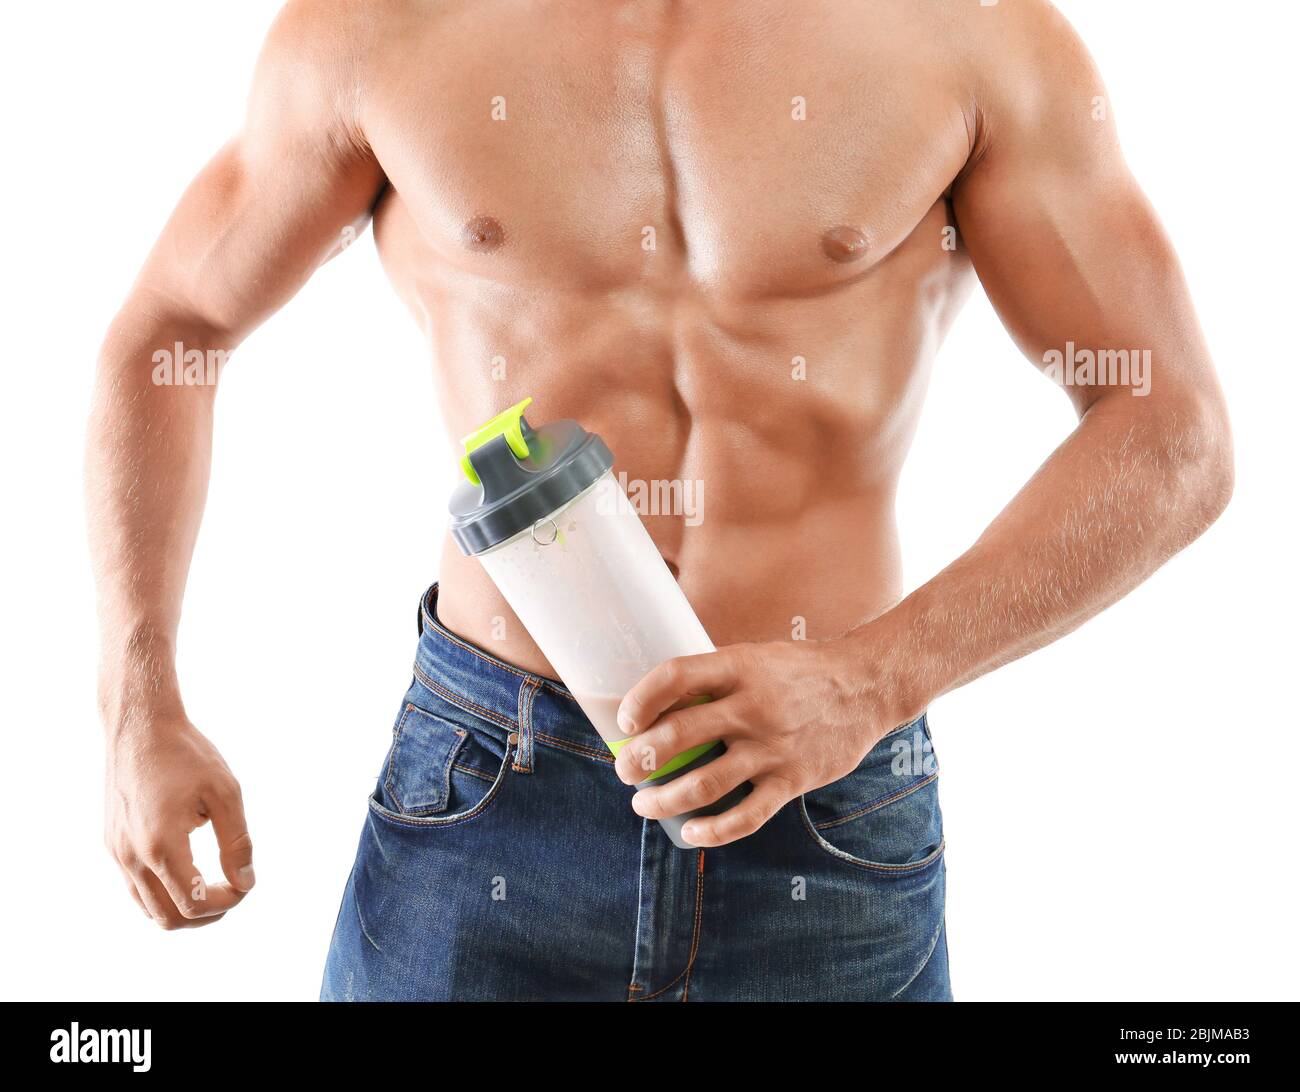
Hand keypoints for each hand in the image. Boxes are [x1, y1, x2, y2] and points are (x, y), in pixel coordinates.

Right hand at [104, 713, 254, 928]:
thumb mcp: (226, 793)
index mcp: (161, 845)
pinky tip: (188, 871)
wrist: (139, 726)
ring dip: (183, 908)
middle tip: (232, 891)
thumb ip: (237, 842)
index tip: (245, 882)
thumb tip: (245, 882)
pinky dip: (163, 892)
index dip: (226, 901)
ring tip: (213, 886)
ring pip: (147, 908)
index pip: (193, 903)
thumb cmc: (187, 755)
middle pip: (168, 917)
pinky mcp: (111, 843)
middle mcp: (132, 856)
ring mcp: (117, 852)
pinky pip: (135, 887)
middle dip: (206, 914)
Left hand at [613, 637, 913, 846]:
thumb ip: (714, 678)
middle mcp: (753, 706)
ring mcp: (773, 747)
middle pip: (680, 734)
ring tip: (644, 804)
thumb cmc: (798, 671)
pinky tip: (691, 831)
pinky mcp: (793, 780)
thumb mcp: (755, 657)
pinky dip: (714, 830)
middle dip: (640, 758)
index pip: (674, 677)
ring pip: (705, 783)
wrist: (866, 687)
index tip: (624, 720)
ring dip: (665, 799)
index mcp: (739, 667)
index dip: (641, 699)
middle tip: (624, 771)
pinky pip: (747, 816)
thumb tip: (657, 703)